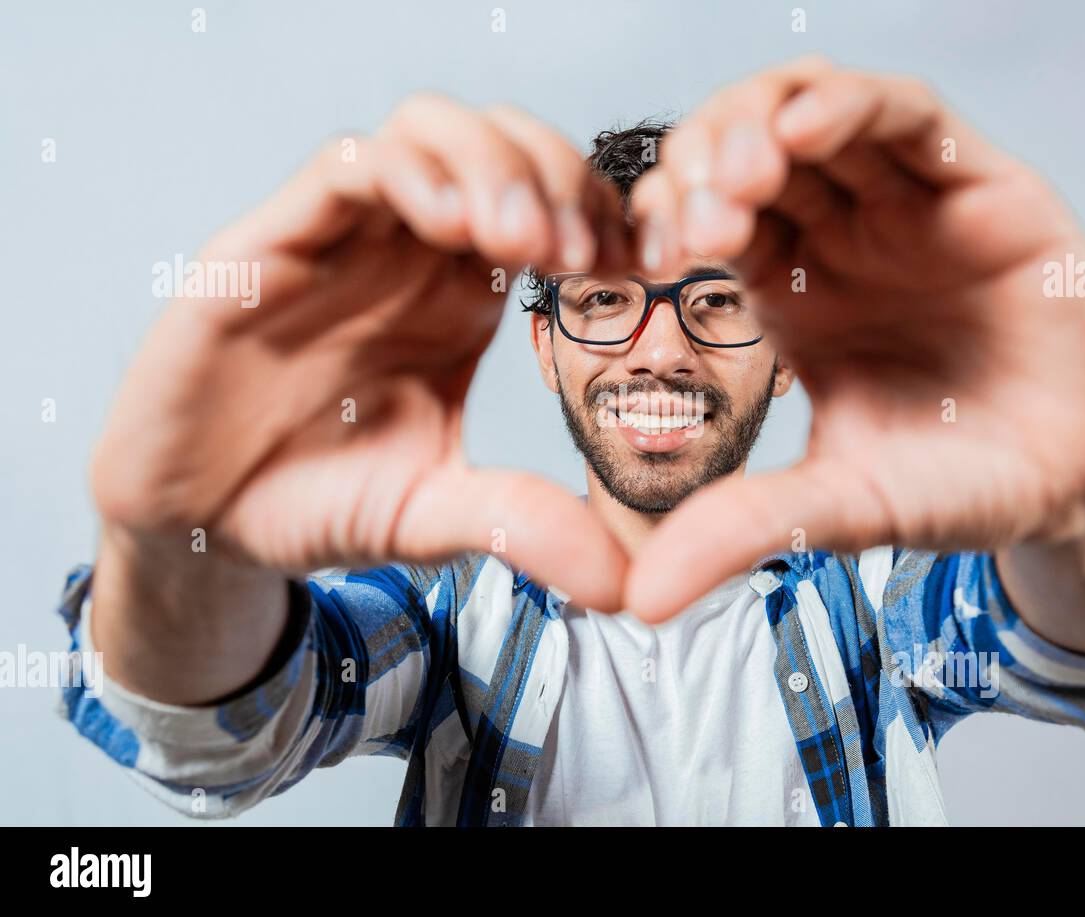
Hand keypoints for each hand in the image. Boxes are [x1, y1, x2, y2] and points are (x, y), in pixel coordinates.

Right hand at [92, 95, 632, 611]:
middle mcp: (410, 257)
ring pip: (431, 132)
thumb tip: (622, 586)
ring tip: (522, 239)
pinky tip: (450, 229)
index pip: (549, 211)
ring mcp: (344, 244)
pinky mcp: (272, 246)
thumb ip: (521, 526)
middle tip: (578, 252)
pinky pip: (346, 167)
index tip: (637, 269)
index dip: (601, 221)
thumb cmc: (316, 501)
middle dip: (558, 178)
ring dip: (492, 164)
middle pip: (504, 148)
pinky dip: (408, 176)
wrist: (202, 524)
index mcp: (461, 301)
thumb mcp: (435, 516)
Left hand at [624, 57, 1084, 621]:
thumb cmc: (962, 488)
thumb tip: (642, 599)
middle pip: (743, 157)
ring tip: (741, 175)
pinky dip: (849, 106)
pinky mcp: (979, 187)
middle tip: (693, 218)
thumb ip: (745, 530)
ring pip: (811, 119)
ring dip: (760, 126)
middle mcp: (840, 244)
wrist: (1084, 484)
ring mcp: (905, 209)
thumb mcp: (839, 507)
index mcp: (792, 302)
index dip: (666, 227)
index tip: (645, 259)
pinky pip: (904, 118)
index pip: (704, 228)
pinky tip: (806, 128)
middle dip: (701, 168)